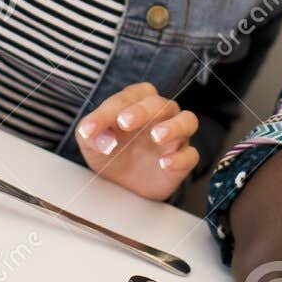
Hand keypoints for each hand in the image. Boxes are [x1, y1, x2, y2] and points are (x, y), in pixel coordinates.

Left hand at [76, 82, 198, 199]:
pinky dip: (180, 157)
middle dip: (142, 111)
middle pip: (160, 103)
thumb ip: (90, 134)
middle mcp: (161, 114)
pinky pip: (191, 154)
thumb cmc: (110, 152)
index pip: (127, 97)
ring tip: (156, 136)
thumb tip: (97, 136)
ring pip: (187, 120)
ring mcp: (176, 136)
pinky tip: (165, 163)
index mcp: (136, 102)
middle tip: (124, 122)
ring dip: (173, 126)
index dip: (108, 111)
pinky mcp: (183, 159)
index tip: (90, 129)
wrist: (123, 184)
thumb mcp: (91, 142)